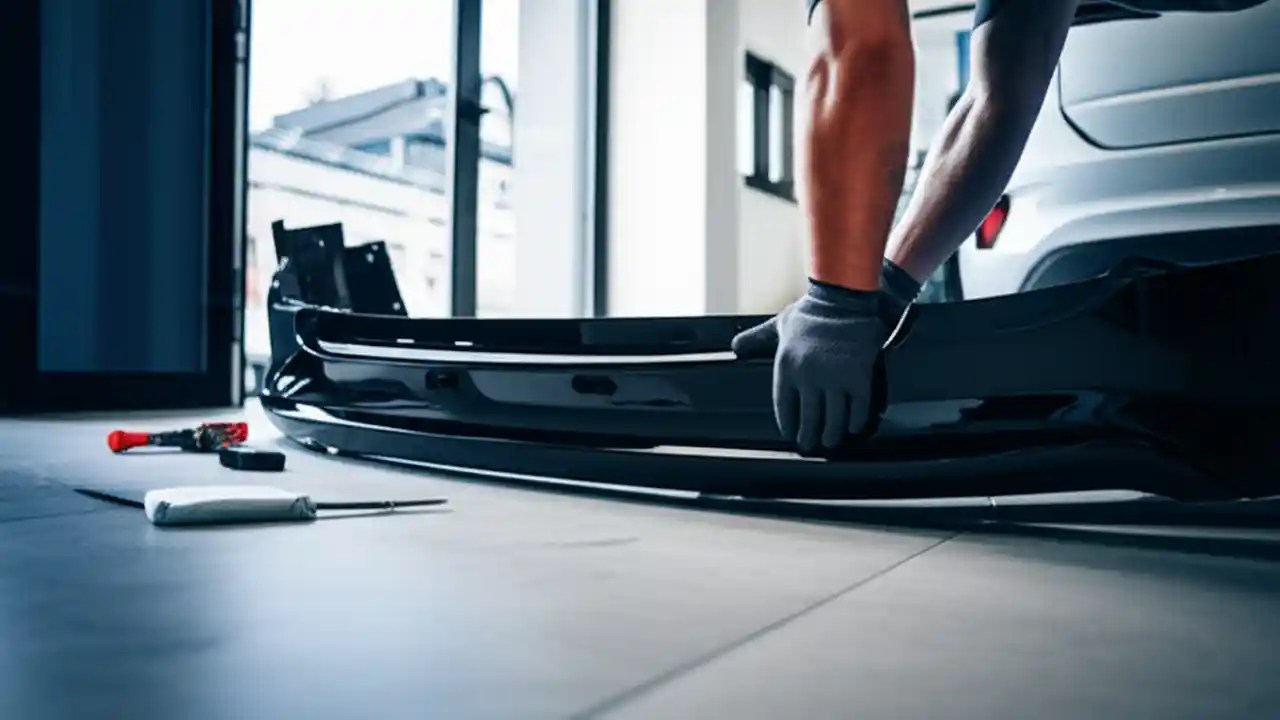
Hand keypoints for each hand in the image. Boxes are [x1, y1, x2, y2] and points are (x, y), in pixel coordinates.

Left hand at [732, 282, 886, 453]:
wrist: (843, 298)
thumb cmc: (809, 313)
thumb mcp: (778, 325)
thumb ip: (756, 338)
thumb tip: (735, 348)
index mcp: (786, 368)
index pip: (784, 408)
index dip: (788, 425)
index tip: (790, 434)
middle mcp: (808, 378)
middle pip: (808, 419)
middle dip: (808, 437)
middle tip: (809, 445)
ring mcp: (835, 379)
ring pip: (833, 420)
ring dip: (831, 435)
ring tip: (830, 441)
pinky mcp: (858, 378)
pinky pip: (857, 409)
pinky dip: (855, 422)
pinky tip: (852, 427)